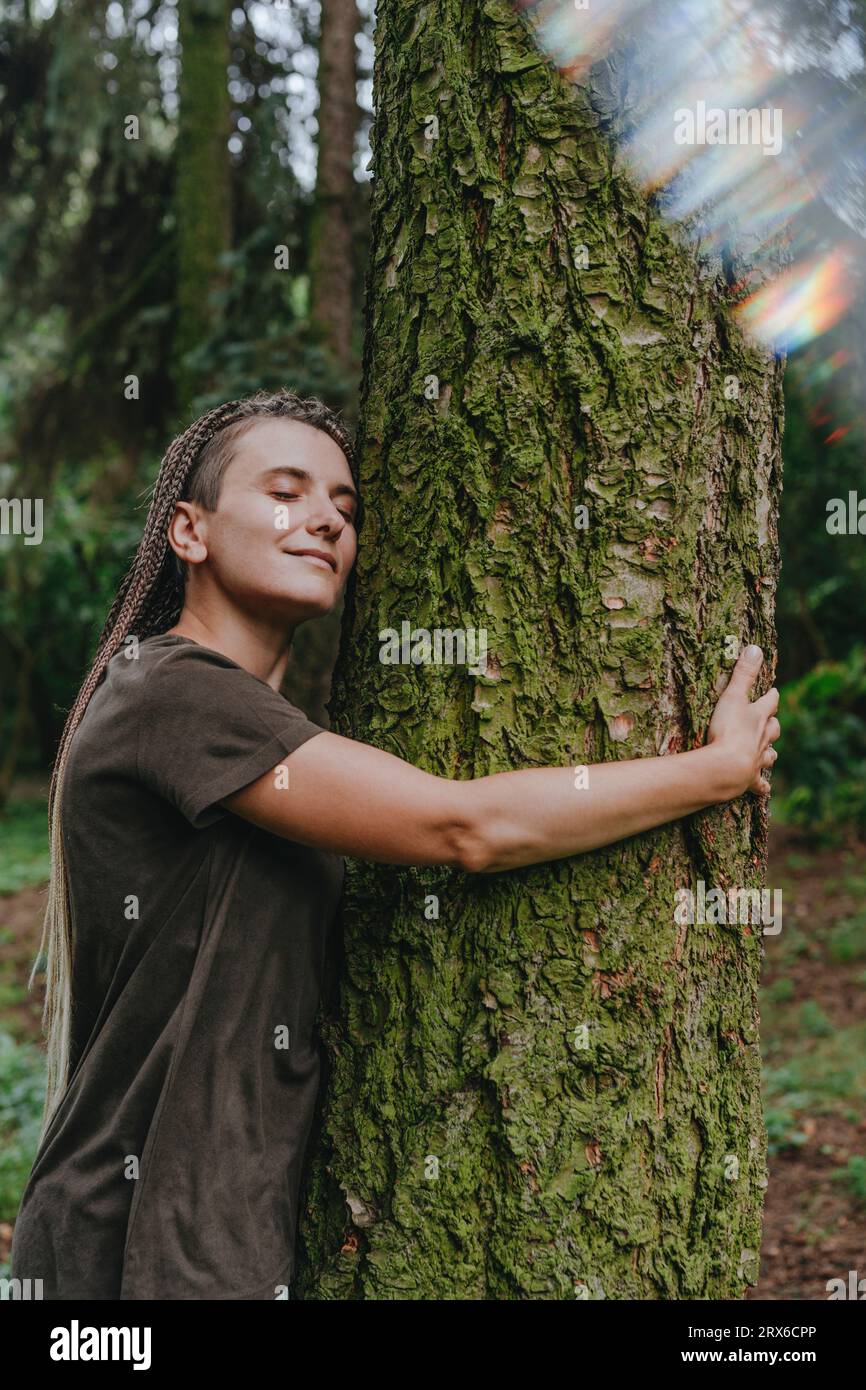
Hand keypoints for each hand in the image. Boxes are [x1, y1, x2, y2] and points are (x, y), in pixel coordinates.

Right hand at [705, 644, 780, 798]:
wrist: (726, 767)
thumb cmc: (727, 730)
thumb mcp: (732, 697)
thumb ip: (743, 673)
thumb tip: (755, 648)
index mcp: (758, 717)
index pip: (769, 702)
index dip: (771, 696)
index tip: (773, 691)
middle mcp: (762, 738)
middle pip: (773, 729)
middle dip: (773, 724)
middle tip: (771, 721)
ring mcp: (757, 760)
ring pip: (770, 755)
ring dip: (770, 752)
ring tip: (770, 752)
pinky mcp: (749, 780)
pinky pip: (760, 785)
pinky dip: (762, 786)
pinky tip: (764, 789)